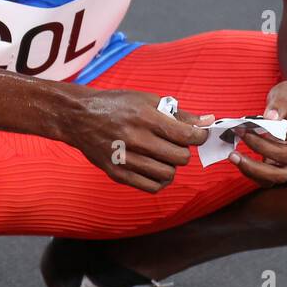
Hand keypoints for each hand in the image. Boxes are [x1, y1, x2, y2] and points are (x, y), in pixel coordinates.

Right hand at [63, 89, 215, 192]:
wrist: (79, 117)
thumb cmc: (116, 105)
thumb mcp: (147, 100)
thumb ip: (178, 113)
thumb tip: (207, 121)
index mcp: (144, 118)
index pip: (186, 135)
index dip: (199, 136)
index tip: (197, 134)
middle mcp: (135, 139)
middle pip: (180, 157)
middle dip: (184, 151)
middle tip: (176, 143)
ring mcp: (125, 159)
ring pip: (168, 174)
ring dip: (171, 166)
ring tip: (163, 155)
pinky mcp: (117, 173)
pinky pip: (151, 187)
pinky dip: (159, 180)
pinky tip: (155, 168)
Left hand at [228, 81, 286, 187]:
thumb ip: (280, 103)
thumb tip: (269, 119)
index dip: (283, 133)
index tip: (261, 124)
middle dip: (261, 147)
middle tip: (241, 133)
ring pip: (280, 175)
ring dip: (254, 168)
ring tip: (234, 156)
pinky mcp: (286, 168)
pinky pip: (270, 179)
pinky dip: (253, 173)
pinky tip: (239, 160)